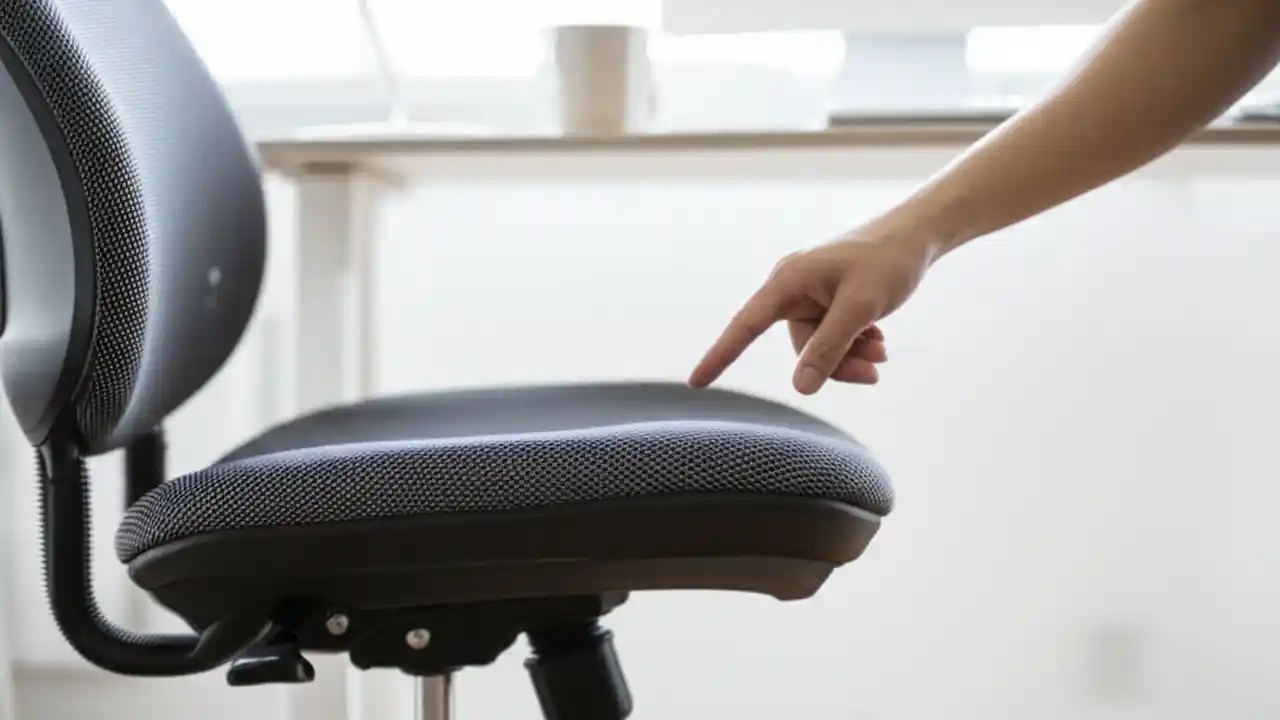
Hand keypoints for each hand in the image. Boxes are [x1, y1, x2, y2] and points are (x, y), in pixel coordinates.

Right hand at [688, 218, 942, 393]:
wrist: (919, 233)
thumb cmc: (889, 261)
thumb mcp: (860, 308)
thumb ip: (829, 348)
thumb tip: (801, 388)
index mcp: (788, 280)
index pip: (745, 326)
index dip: (719, 356)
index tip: (695, 383)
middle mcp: (793, 286)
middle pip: (800, 347)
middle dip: (836, 363)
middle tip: (875, 371)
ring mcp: (811, 292)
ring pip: (820, 345)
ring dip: (850, 355)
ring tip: (882, 350)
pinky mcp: (828, 297)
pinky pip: (832, 333)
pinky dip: (854, 342)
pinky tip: (879, 338)